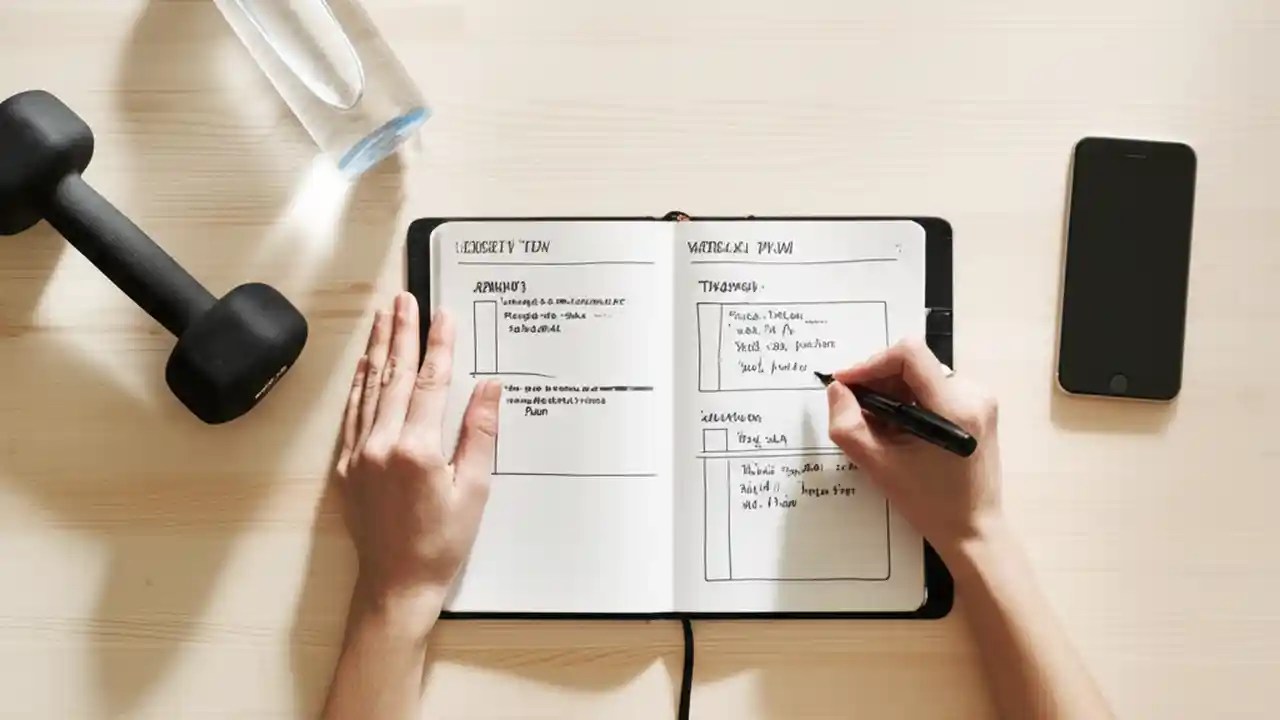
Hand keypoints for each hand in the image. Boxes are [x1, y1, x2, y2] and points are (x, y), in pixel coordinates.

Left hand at [336, 292, 500, 625]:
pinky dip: (360, 384)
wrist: (396, 584)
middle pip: (394, 375)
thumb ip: (480, 433)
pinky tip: (365, 365)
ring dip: (377, 350)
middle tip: (404, 298)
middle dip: (401, 333)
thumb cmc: (442, 543)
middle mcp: (381, 445)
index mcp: (417, 449)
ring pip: (368, 388)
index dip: (439, 345)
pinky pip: (353, 413)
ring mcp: (359, 454)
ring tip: (383, 317)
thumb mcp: (474, 489)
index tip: (443, 314)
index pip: (431, 382)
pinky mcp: (346, 466)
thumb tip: (490, 388)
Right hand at [825, 339, 1000, 563]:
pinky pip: (933, 388)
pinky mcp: (978, 407)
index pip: (909, 354)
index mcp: (954, 407)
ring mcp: (979, 399)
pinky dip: (909, 400)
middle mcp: (973, 394)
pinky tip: (899, 429)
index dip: (871, 363)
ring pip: (921, 375)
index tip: (846, 384)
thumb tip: (837, 389)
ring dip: (892, 392)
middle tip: (856, 410)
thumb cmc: (929, 503)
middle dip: (878, 381)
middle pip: (913, 364)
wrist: (973, 529)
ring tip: (878, 425)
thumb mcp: (879, 466)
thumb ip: (848, 425)